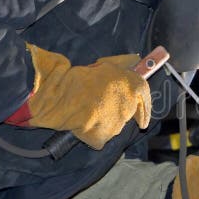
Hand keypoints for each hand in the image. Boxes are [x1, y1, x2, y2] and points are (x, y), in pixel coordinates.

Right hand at [7, 44, 150, 149]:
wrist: (54, 95)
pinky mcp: (102, 136)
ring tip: (87, 112)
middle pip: (128, 111)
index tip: (142, 115)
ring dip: (105, 121)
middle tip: (99, 104)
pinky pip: (101, 137)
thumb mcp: (102, 66)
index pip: (145, 96)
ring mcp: (116, 123)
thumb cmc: (76, 77)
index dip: (144, 105)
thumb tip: (135, 62)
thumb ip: (121, 66)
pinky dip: (92, 134)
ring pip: (115, 125)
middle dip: (117, 109)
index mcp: (131, 85)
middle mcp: (128, 105)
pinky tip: (81, 124)